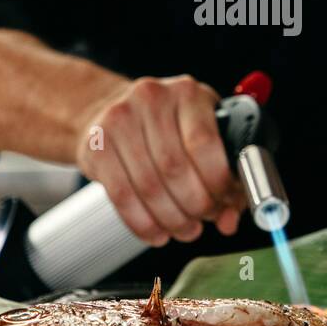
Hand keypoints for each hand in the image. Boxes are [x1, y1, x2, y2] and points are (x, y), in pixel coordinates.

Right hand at [74, 75, 244, 246]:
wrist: (109, 109)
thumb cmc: (166, 126)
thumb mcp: (202, 134)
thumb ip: (224, 176)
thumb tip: (230, 220)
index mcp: (188, 93)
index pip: (205, 143)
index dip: (218, 182)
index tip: (223, 203)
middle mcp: (152, 98)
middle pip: (175, 168)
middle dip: (194, 206)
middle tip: (202, 222)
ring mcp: (119, 119)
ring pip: (149, 186)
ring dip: (171, 219)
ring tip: (183, 230)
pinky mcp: (96, 145)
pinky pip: (122, 195)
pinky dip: (142, 223)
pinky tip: (156, 232)